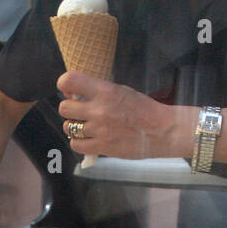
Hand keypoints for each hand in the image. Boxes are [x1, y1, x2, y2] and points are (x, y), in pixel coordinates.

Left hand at [57, 71, 185, 159]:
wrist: (162, 130)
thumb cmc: (144, 110)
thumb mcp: (122, 91)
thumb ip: (99, 91)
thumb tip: (74, 93)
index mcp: (105, 91)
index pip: (70, 80)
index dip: (64, 84)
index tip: (69, 90)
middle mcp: (99, 109)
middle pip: (64, 107)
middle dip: (70, 109)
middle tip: (79, 112)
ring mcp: (99, 130)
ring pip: (68, 127)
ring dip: (73, 127)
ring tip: (85, 127)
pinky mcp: (102, 147)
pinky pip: (76, 145)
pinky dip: (78, 142)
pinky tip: (87, 140)